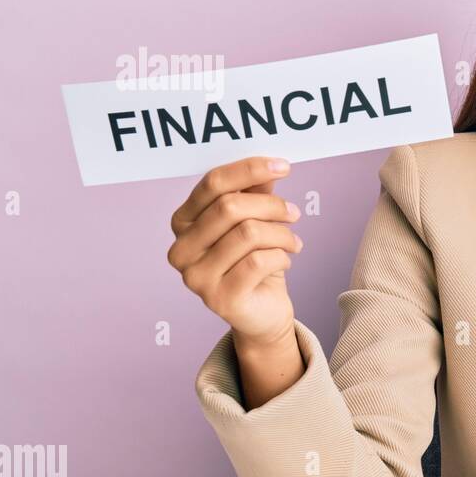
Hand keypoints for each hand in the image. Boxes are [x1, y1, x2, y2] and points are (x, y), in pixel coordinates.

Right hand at [167, 156, 302, 347]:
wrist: (262, 311)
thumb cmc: (255, 260)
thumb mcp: (255, 220)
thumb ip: (255, 191)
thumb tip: (269, 165)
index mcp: (183, 223)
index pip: (212, 183)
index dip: (250, 169)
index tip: (284, 166)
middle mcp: (181, 250)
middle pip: (230, 207)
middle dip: (271, 205)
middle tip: (294, 212)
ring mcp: (196, 277)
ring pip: (248, 233)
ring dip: (282, 233)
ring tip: (293, 241)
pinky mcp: (220, 299)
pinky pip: (259, 261)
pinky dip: (282, 256)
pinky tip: (286, 260)